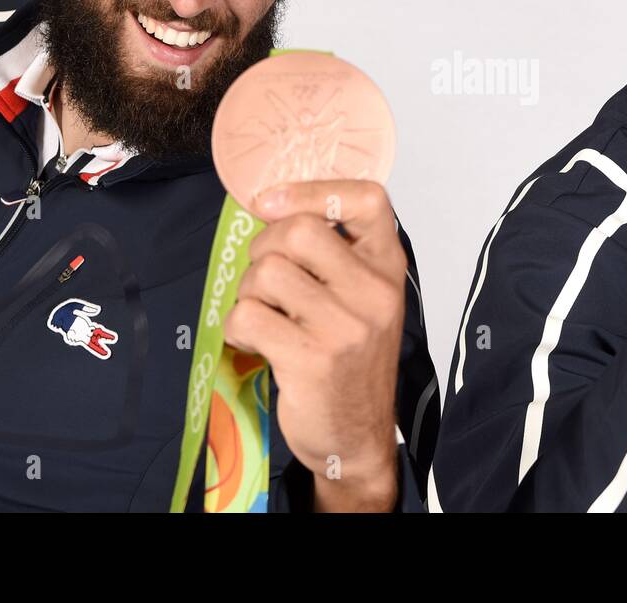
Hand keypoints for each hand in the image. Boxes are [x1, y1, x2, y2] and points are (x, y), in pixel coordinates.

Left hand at [224, 179, 405, 511]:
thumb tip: (270, 205)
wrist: (358, 437)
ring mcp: (345, 327)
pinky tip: (257, 342)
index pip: (369, 199)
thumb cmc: (352, 360)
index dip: (314, 190)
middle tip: (267, 281)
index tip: (272, 202)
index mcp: (388, 267)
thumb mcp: (362, 299)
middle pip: (299, 231)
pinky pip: (248, 317)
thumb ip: (335, 255)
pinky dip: (238, 327)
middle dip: (264, 249)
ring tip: (265, 315)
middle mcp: (374, 292)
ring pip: (266, 273)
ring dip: (249, 292)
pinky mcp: (311, 359)